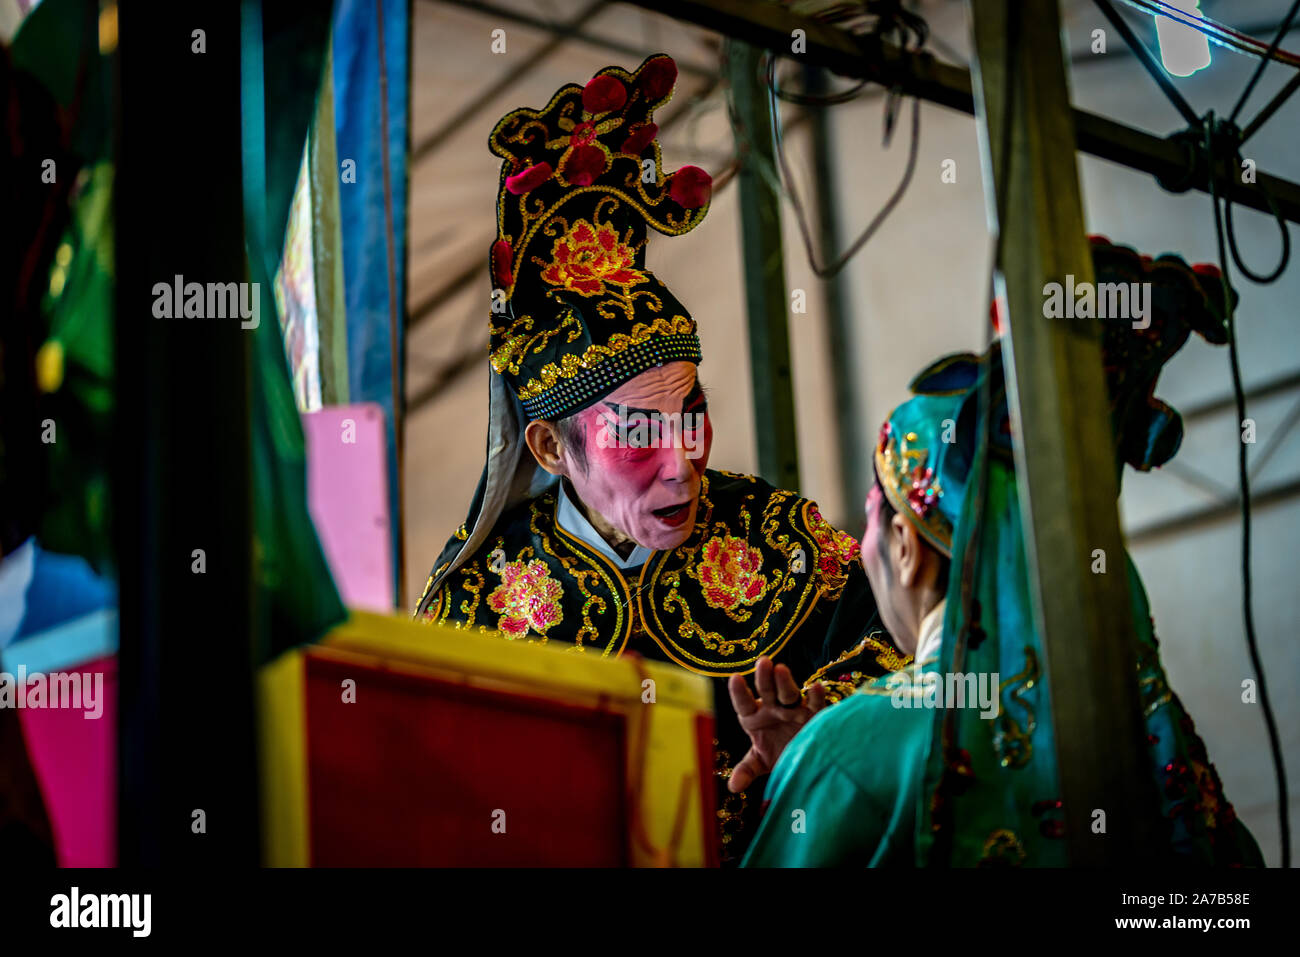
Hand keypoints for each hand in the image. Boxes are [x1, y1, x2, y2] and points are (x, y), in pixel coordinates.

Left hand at [726, 656, 827, 792]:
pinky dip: (816, 696)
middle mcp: (773, 709)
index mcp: (754, 717)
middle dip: (764, 677)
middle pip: (767, 691)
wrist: (804, 760)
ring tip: (781, 669)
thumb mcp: (760, 763)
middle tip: (763, 662)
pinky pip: (815, 704)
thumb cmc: (777, 755)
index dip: (739, 692)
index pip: (744, 703)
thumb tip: (733, 787)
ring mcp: (793, 710)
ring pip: (789, 693)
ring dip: (785, 682)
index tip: (734, 679)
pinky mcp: (814, 715)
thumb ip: (747, 771)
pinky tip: (816, 687)